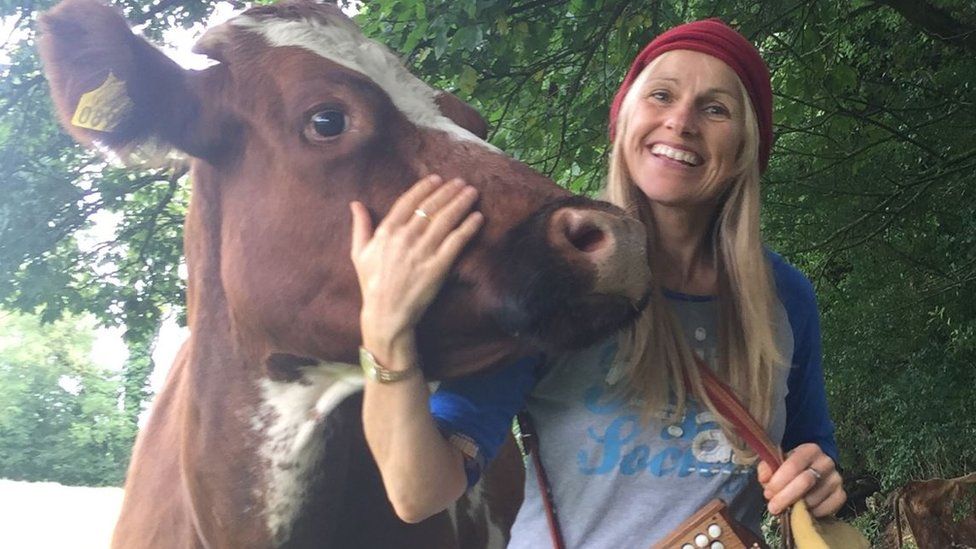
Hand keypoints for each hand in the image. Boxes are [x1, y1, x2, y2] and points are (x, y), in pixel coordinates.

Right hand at [350, 175, 482, 362]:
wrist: (386, 315)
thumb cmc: (371, 285)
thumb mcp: (359, 254)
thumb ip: (360, 226)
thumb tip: (355, 203)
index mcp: (386, 232)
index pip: (408, 202)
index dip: (424, 188)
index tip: (436, 178)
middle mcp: (405, 239)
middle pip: (430, 207)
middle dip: (448, 191)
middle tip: (461, 181)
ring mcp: (422, 252)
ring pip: (445, 220)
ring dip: (460, 203)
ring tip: (472, 193)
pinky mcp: (437, 267)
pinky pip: (456, 242)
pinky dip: (468, 227)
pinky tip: (478, 217)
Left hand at [758, 443, 845, 516]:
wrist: (812, 470)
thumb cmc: (789, 467)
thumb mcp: (775, 463)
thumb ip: (767, 468)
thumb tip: (765, 478)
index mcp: (809, 449)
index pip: (794, 464)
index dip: (779, 481)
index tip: (768, 493)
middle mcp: (826, 461)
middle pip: (806, 481)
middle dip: (786, 497)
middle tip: (773, 508)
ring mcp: (836, 478)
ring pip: (815, 497)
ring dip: (798, 507)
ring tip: (786, 509)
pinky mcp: (841, 494)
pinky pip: (829, 507)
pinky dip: (814, 513)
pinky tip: (803, 512)